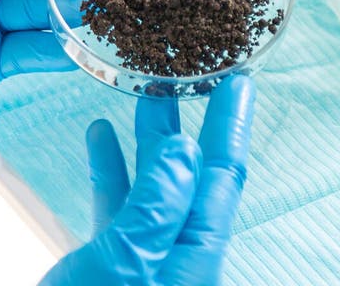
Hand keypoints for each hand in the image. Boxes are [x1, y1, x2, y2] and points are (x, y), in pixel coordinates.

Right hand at [40, 75, 255, 285]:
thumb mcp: (127, 265)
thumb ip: (157, 206)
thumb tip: (186, 148)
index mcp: (195, 257)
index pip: (224, 177)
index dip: (231, 126)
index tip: (240, 81)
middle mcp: (177, 257)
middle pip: (189, 175)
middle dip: (186, 121)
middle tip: (185, 74)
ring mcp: (145, 263)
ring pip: (151, 187)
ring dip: (145, 139)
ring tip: (142, 94)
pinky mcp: (111, 268)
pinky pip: (117, 208)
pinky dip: (110, 170)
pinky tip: (99, 137)